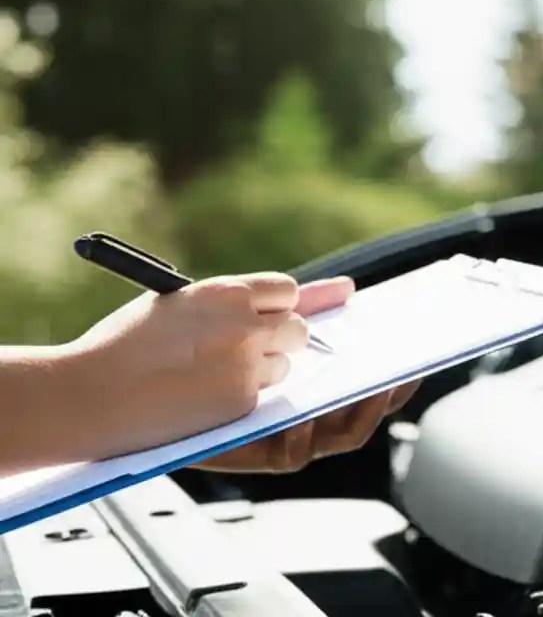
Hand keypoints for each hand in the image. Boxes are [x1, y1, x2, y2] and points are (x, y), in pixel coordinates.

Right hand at [60, 272, 309, 462]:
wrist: (92, 393)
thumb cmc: (126, 345)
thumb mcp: (176, 304)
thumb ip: (225, 302)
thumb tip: (276, 300)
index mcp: (227, 293)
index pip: (286, 291)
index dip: (276, 305)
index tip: (263, 315)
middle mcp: (246, 326)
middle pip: (298, 329)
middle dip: (281, 338)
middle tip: (251, 347)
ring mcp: (247, 366)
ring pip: (283, 366)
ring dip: (262, 370)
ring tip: (212, 374)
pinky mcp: (241, 403)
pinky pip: (260, 397)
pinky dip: (240, 397)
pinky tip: (202, 397)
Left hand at [192, 276, 421, 472]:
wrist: (141, 388)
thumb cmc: (202, 350)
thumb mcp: (259, 316)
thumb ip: (305, 305)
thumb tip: (348, 287)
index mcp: (322, 381)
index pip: (374, 379)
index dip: (401, 372)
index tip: (420, 354)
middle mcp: (316, 412)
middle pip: (370, 408)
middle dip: (393, 391)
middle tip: (404, 370)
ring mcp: (295, 435)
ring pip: (347, 433)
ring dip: (363, 413)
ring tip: (369, 387)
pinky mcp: (266, 453)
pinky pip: (299, 452)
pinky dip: (307, 435)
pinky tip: (304, 415)